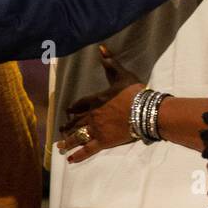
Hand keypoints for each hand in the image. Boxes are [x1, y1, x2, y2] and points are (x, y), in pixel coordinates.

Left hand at [57, 45, 142, 162]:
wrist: (146, 110)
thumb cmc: (135, 93)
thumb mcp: (122, 75)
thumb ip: (111, 63)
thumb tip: (101, 48)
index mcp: (95, 100)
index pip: (78, 105)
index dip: (72, 108)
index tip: (67, 112)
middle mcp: (92, 115)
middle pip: (75, 122)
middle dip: (67, 126)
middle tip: (61, 131)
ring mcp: (97, 129)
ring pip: (78, 136)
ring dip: (68, 141)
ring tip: (60, 146)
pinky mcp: (104, 141)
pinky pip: (88, 149)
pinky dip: (78, 155)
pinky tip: (70, 159)